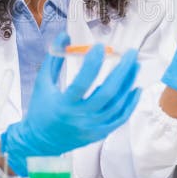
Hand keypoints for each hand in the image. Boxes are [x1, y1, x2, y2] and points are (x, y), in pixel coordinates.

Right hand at [0, 33, 141, 175]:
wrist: (40, 142)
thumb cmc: (41, 108)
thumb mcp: (43, 83)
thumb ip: (54, 59)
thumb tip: (65, 35)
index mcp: (63, 104)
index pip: (82, 83)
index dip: (92, 63)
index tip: (101, 47)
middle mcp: (79, 118)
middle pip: (107, 93)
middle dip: (122, 71)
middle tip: (131, 53)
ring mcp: (91, 128)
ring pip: (117, 105)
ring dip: (128, 83)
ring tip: (135, 65)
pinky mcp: (99, 134)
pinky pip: (120, 118)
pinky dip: (130, 103)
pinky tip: (135, 88)